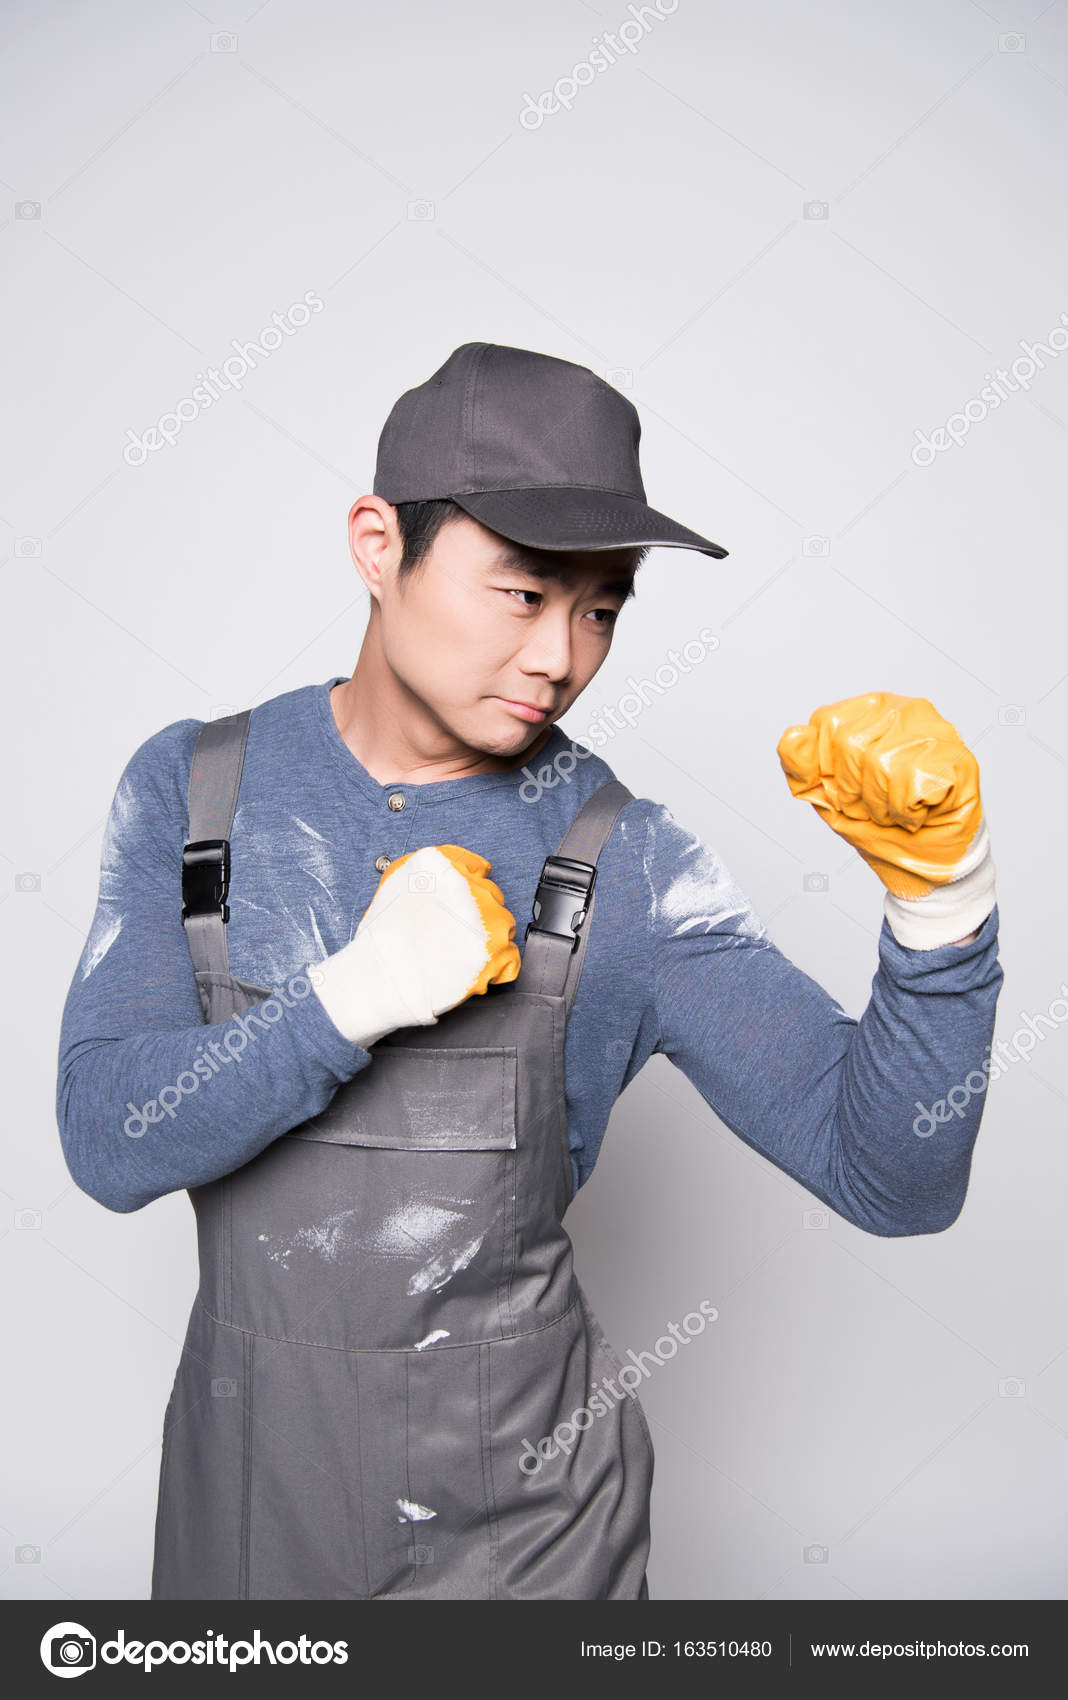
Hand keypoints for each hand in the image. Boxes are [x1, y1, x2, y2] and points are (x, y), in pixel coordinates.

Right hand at [308, 844, 520, 1047]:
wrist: (383, 976)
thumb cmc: (383, 935)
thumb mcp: (397, 880)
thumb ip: (433, 871)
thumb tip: (453, 874)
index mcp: (447, 866)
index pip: (477, 869)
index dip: (469, 890)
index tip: (463, 905)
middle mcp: (473, 887)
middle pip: (492, 898)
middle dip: (477, 916)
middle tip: (454, 934)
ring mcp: (490, 920)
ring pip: (503, 927)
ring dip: (487, 940)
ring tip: (458, 954)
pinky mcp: (498, 953)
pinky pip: (510, 958)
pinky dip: (495, 967)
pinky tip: (471, 969)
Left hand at [777, 692, 995, 949]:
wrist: (922, 866)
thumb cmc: (881, 827)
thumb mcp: (825, 796)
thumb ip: (802, 765)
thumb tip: (792, 735)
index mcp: (870, 711)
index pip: (827, 721)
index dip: (830, 768)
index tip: (849, 788)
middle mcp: (905, 711)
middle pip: (851, 743)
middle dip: (856, 790)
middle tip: (876, 806)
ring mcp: (937, 732)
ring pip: (881, 762)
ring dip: (883, 804)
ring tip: (897, 811)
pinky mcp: (959, 760)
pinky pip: (912, 781)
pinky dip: (907, 810)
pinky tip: (919, 813)